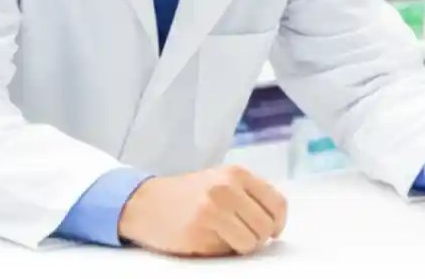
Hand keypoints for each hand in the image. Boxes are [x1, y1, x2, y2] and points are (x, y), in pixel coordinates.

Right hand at [118, 165, 287, 257]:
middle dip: (259, 237)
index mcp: (236, 174)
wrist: (146, 203)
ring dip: (242, 245)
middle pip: (266, 225)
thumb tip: (275, 222)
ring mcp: (213, 209)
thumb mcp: (220, 181)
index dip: (278, 223)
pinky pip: (229, 250)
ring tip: (224, 237)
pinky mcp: (199, 231)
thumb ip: (248, 194)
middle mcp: (226, 188)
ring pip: (251, 242)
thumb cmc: (187, 195)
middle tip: (242, 236)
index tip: (271, 231)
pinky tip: (207, 238)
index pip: (277, 203)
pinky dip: (223, 249)